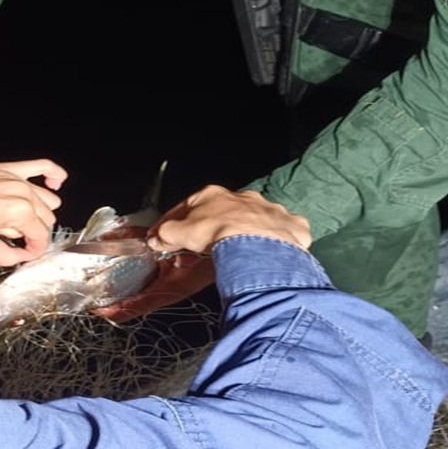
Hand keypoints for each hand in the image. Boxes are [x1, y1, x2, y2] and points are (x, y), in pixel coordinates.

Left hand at [0, 159, 68, 264]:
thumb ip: (8, 255)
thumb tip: (21, 257)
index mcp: (18, 211)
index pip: (40, 236)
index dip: (34, 250)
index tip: (24, 255)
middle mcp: (21, 191)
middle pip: (46, 218)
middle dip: (34, 233)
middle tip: (15, 242)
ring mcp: (14, 176)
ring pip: (46, 198)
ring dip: (39, 213)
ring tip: (19, 223)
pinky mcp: (4, 168)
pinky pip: (40, 165)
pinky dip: (52, 173)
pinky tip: (58, 181)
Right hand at [89, 187, 308, 324]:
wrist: (257, 244)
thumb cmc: (215, 234)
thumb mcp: (181, 233)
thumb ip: (167, 234)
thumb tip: (156, 239)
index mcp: (214, 195)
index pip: (189, 205)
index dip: (176, 222)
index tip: (167, 235)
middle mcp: (244, 198)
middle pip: (225, 211)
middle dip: (217, 225)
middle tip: (208, 244)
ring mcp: (270, 209)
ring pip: (257, 219)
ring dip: (249, 232)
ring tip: (243, 252)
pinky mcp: (291, 225)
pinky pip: (284, 232)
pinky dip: (279, 242)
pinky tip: (274, 254)